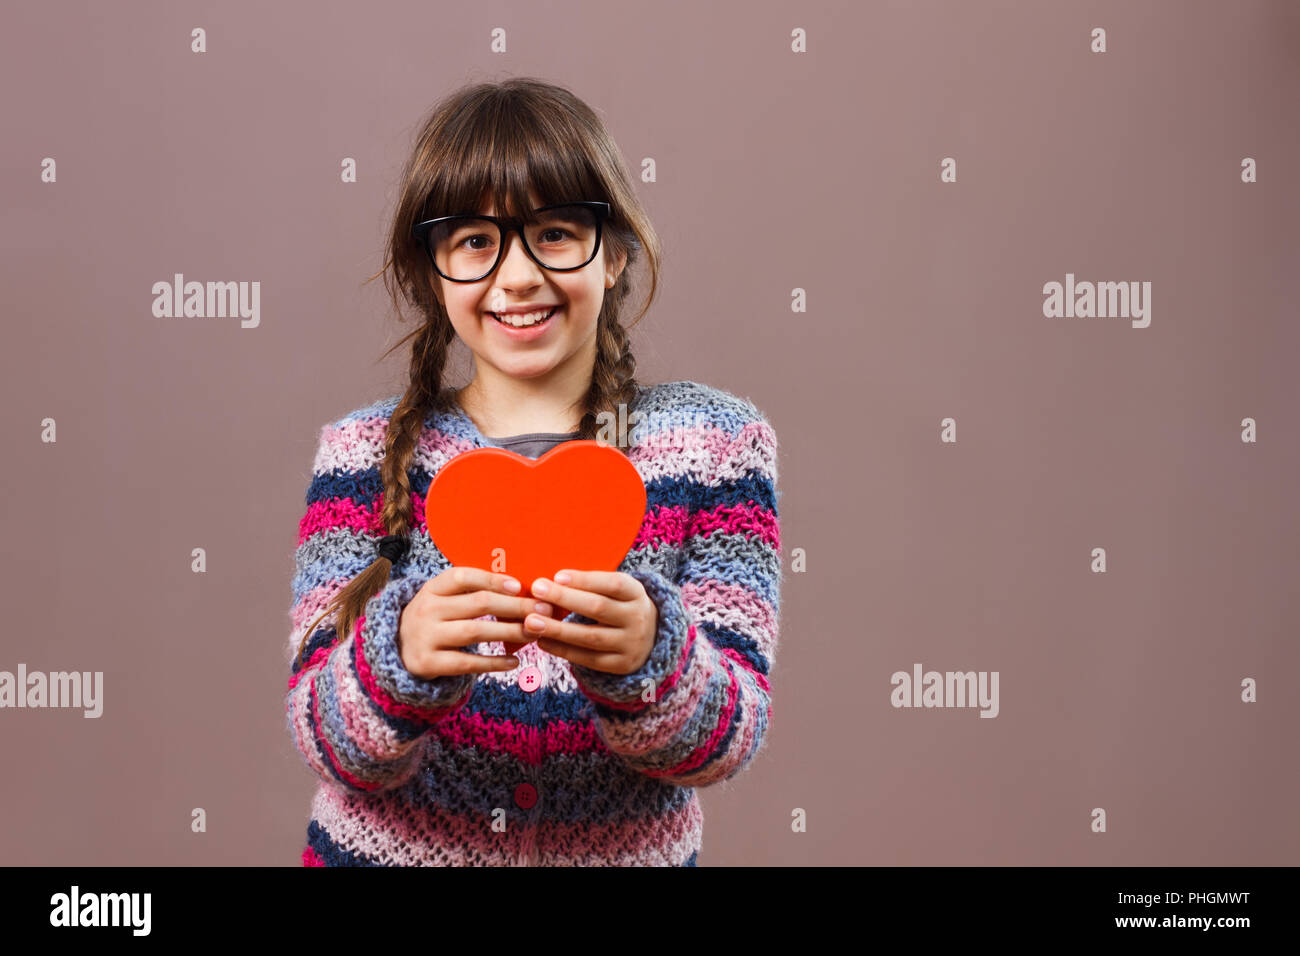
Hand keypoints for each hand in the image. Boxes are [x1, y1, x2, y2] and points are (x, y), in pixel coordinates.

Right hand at [397, 566, 554, 678]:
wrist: (397, 650)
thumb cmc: (436, 619)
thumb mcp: (444, 600)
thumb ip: (473, 592)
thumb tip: (523, 588)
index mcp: (432, 588)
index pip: (463, 576)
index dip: (492, 579)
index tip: (520, 585)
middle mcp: (426, 609)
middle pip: (477, 604)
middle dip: (515, 606)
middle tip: (543, 610)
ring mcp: (425, 637)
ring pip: (475, 632)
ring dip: (510, 631)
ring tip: (535, 632)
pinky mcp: (427, 663)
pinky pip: (467, 663)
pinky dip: (493, 662)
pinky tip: (515, 661)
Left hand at [522, 570, 657, 674]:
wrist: (650, 640)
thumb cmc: (619, 607)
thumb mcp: (616, 593)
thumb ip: (591, 587)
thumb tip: (551, 581)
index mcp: (636, 593)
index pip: (613, 584)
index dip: (585, 580)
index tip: (557, 575)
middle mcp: (637, 618)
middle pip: (598, 607)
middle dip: (564, 598)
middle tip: (537, 590)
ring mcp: (631, 644)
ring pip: (590, 636)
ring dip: (558, 629)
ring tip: (531, 621)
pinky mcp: (620, 665)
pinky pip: (587, 658)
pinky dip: (562, 650)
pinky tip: (543, 640)